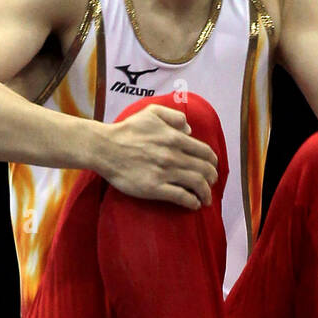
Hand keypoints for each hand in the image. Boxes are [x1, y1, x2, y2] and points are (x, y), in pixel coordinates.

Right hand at [98, 105, 218, 208]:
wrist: (104, 148)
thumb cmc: (127, 130)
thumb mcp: (152, 113)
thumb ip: (174, 117)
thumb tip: (189, 130)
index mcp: (175, 138)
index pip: (205, 153)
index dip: (213, 163)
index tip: (212, 169)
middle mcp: (173, 155)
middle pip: (204, 170)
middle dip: (212, 179)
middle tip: (211, 185)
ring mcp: (164, 172)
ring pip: (196, 184)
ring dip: (206, 194)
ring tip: (206, 199)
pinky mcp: (154, 188)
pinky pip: (181, 197)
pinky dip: (192, 202)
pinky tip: (194, 204)